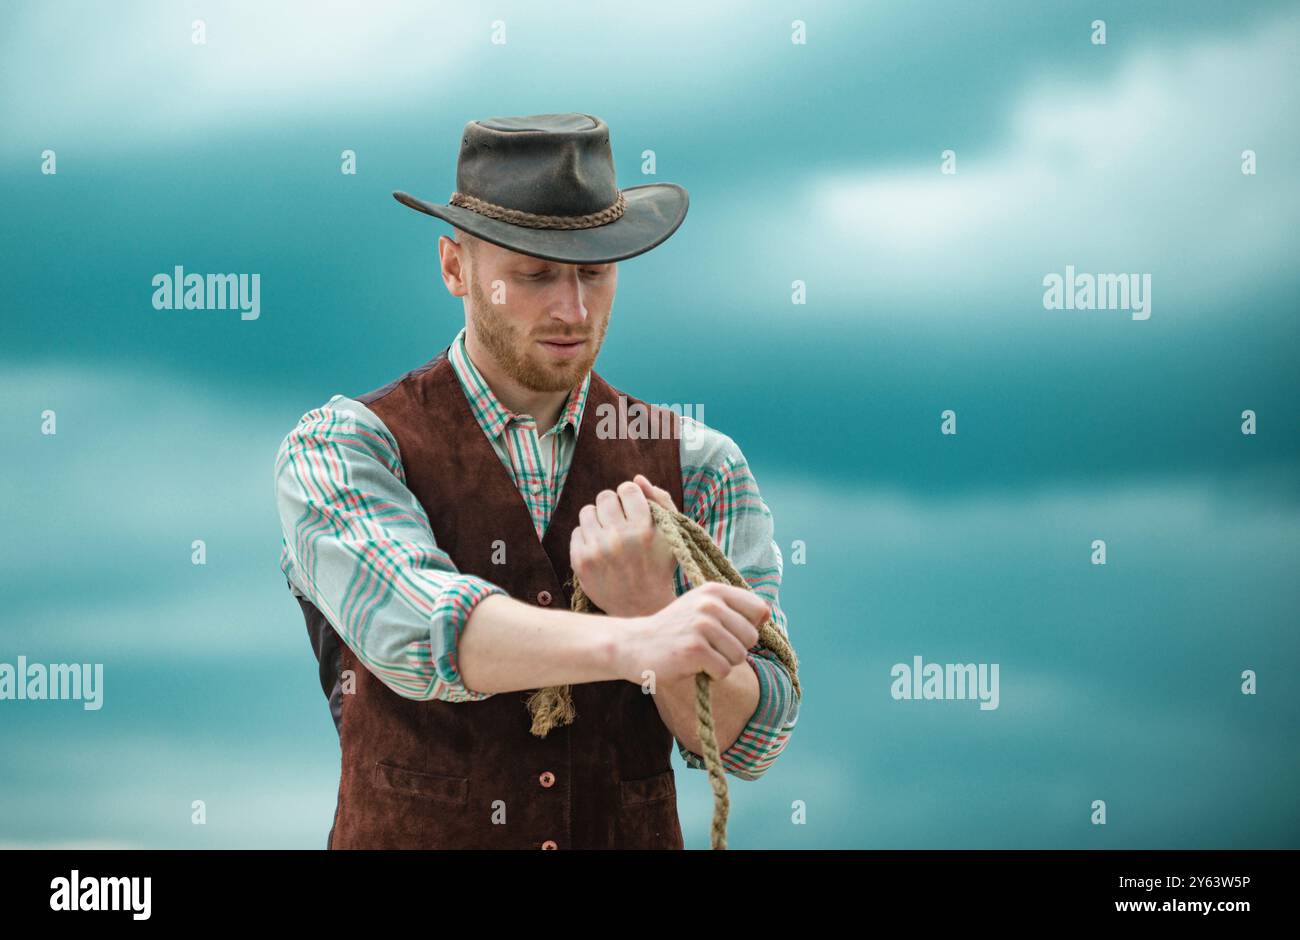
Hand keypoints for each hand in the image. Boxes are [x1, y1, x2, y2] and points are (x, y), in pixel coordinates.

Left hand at [569, 474, 679, 616]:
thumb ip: (660, 500)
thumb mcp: (671, 533)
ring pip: (587, 511)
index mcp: (644, 527)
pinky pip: (576, 531)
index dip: (630, 496)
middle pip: (605, 497)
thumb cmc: (659, 565)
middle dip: (613, 506)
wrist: (641, 606)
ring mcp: (598, 549)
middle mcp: (619, 537)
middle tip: (620, 523)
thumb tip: (636, 478)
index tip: (633, 509)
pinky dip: (588, 538)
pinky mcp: (581, 561)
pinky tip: (601, 550)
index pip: (627, 488)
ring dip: (598, 520)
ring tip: (609, 535)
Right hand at [613, 582, 769, 684]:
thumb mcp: (700, 607)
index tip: (728, 632)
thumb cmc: (673, 629)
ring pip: (739, 656)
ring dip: (722, 663)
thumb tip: (767, 614)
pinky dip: (711, 674)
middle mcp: (710, 604)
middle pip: (751, 637)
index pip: (759, 610)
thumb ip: (732, 608)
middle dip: (734, 649)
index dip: (749, 627)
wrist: (634, 644)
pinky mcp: (695, 650)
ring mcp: (702, 626)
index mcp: (714, 590)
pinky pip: (724, 671)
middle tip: (708, 647)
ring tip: (699, 655)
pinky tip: (692, 665)